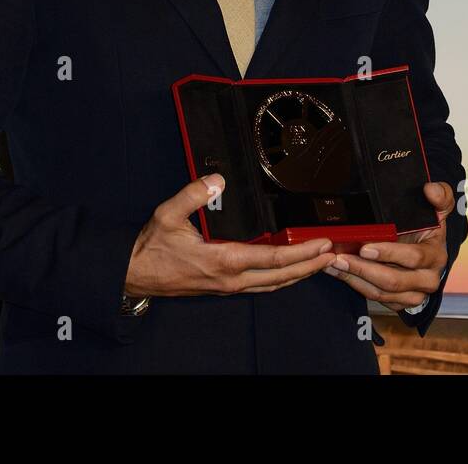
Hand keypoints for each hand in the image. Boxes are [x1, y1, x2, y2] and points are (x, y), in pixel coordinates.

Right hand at [124, 174, 336, 297]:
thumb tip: (217, 180)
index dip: (302, 252)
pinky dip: (280, 278)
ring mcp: (228, 286)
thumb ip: (193, 194)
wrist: (134, 274)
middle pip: (282, 277)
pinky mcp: (223, 287)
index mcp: (223, 261)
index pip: (273, 259)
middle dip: (310, 266)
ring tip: (318, 263)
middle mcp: (231, 278)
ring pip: (273, 285)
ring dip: (299, 274)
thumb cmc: (151, 248)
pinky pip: (261, 286)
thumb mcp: (168, 214)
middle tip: (333, 254)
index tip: (321, 243)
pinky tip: (287, 271)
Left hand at [324, 181, 453, 312]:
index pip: (413, 257)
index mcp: (436, 255)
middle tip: (340, 258)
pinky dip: (354, 285)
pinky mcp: (400, 302)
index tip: (365, 247)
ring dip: (354, 279)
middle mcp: (428, 279)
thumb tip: (430, 189)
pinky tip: (337, 272)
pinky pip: (376, 298)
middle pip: (394, 281)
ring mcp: (414, 294)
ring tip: (333, 264)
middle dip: (363, 269)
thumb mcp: (437, 209)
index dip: (389, 253)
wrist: (427, 250)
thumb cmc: (427, 228)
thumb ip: (440, 195)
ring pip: (381, 293)